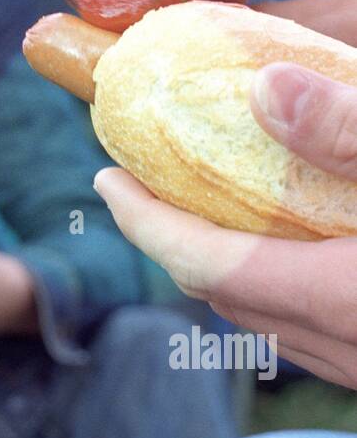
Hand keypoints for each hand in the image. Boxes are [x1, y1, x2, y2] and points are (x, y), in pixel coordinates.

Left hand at [92, 61, 356, 389]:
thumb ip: (349, 131)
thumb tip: (266, 90)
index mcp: (340, 297)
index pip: (206, 263)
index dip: (147, 222)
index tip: (105, 181)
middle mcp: (346, 347)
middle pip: (225, 296)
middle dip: (173, 239)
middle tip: (144, 183)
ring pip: (265, 319)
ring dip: (224, 265)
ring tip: (204, 206)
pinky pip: (307, 328)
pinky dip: (274, 282)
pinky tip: (292, 242)